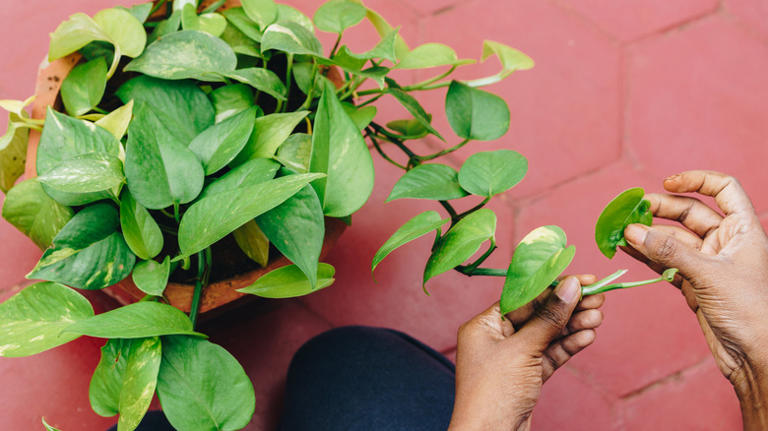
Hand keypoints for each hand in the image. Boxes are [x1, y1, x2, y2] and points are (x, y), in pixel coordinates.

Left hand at [447, 275, 604, 430]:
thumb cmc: (494, 392)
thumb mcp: (523, 350)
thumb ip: (549, 318)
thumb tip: (571, 286)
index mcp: (484, 325)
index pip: (523, 298)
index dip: (553, 287)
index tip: (582, 279)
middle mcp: (496, 339)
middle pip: (538, 315)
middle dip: (568, 306)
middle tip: (599, 298)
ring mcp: (512, 358)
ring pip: (547, 336)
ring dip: (573, 325)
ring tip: (598, 316)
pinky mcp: (527, 377)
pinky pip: (550, 355)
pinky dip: (569, 345)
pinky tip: (587, 335)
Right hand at [621, 170, 767, 428]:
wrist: (757, 356)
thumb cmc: (750, 310)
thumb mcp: (708, 274)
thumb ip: (668, 251)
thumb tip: (631, 232)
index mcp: (743, 229)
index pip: (723, 189)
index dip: (696, 180)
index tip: (666, 182)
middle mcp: (726, 242)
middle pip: (691, 212)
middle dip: (661, 209)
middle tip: (632, 212)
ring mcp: (709, 263)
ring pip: (674, 239)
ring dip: (649, 234)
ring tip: (622, 231)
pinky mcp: (694, 284)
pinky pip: (666, 263)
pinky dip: (647, 256)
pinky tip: (627, 249)